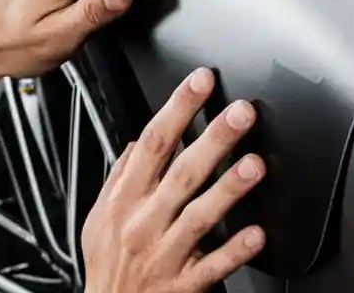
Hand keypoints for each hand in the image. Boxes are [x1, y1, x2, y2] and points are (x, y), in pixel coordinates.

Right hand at [83, 68, 266, 292]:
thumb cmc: (108, 268)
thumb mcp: (98, 220)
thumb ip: (118, 179)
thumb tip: (136, 143)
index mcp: (125, 201)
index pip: (153, 143)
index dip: (177, 108)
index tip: (200, 81)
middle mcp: (144, 223)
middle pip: (181, 173)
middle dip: (213, 139)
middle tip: (240, 113)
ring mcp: (164, 254)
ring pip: (199, 217)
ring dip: (228, 189)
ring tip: (254, 165)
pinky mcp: (183, 285)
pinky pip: (212, 266)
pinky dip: (234, 251)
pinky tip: (256, 234)